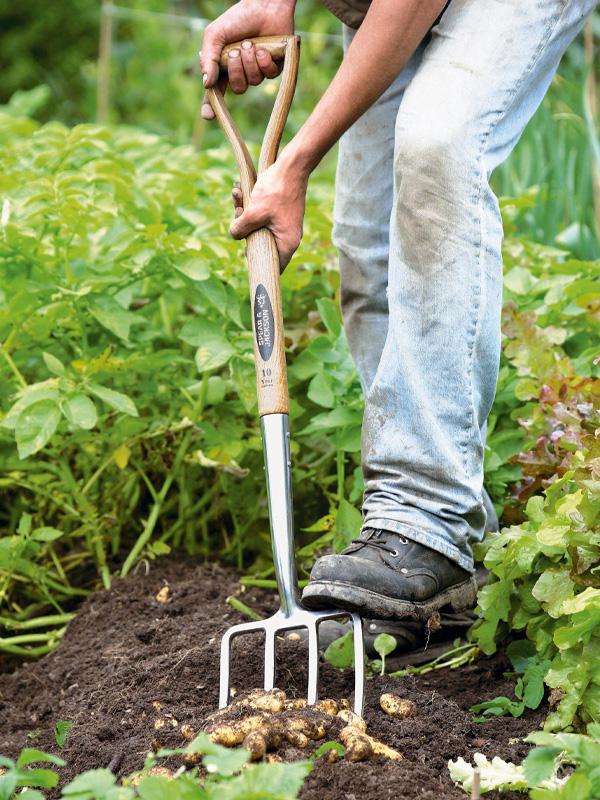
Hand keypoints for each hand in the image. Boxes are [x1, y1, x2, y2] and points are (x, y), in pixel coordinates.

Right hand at [200, 0, 294, 119]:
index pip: (216, 93)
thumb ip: (209, 58)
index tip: (208, 116)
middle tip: (236, 50)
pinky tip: (264, 48)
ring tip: (250, 43)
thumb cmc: (237, 18)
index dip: (211, 107)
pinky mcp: (274, 69)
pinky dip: (264, 61)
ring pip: (253, 82)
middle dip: (236, 69)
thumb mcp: (215, 35)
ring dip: (250, 61)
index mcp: (223, 68)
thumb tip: (207, 84)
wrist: (263, 5)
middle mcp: (240, 73)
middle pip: (237, 89)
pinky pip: (268, 75)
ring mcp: (258, 72)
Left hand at [229, 150, 307, 269]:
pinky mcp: (279, 212)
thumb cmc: (276, 190)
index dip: (258, 262)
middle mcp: (287, 236)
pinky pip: (261, 215)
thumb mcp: (253, 212)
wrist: (292, 165)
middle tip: (238, 214)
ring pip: (258, 226)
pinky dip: (250, 205)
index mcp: (287, 242)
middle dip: (244, 229)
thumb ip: (241, 228)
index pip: (274, 265)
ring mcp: (283, 224)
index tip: (245, 254)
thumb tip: (234, 234)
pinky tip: (240, 189)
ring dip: (244, 213)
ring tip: (237, 194)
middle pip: (261, 243)